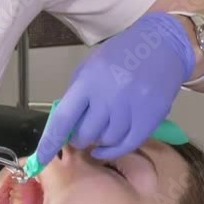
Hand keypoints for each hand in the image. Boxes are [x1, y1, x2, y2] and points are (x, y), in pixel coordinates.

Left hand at [34, 12, 195, 163]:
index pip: (63, 119)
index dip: (50, 142)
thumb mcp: (90, 66)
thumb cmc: (121, 54)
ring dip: (98, 141)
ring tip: (99, 130)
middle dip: (78, 137)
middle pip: (85, 134)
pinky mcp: (150, 118)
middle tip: (80, 132)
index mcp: (89, 81)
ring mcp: (131, 108)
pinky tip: (105, 149)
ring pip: (106, 141)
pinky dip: (112, 151)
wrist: (162, 46)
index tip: (41, 158)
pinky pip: (127, 145)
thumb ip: (77, 94)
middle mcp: (109, 97)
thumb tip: (65, 124)